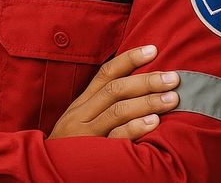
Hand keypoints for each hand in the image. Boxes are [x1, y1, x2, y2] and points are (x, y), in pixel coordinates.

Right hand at [48, 45, 179, 140]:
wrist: (48, 171)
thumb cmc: (72, 146)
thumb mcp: (81, 121)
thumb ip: (102, 106)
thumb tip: (136, 87)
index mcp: (81, 103)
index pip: (105, 73)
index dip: (129, 59)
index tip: (153, 50)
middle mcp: (81, 114)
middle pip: (115, 89)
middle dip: (146, 80)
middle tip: (172, 78)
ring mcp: (86, 132)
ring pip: (117, 110)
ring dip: (147, 101)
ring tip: (172, 98)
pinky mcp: (92, 152)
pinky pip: (116, 137)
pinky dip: (135, 127)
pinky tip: (154, 122)